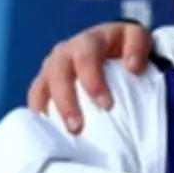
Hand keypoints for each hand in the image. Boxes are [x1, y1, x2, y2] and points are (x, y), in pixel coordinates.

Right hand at [27, 21, 152, 132]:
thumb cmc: (122, 44)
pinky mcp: (43, 81)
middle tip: (77, 127)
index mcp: (88, 41)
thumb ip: (138, 47)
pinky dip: (39, 114)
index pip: (86, 58)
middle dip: (66, 103)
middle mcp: (64, 52)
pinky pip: (35, 98)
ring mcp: (50, 67)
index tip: (106, 105)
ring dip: (50, 112)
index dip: (93, 82)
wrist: (107, 41)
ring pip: (41, 88)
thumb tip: (133, 67)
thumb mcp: (136, 37)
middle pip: (58, 75)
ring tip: (62, 135)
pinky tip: (50, 132)